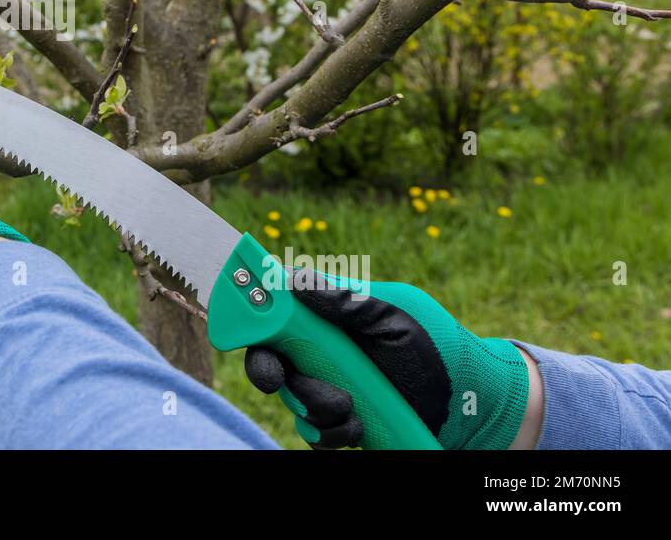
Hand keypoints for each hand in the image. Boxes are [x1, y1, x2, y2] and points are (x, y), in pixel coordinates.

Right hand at [243, 269, 533, 449]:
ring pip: (292, 399)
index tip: (244, 327)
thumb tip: (295, 279)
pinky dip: (333, 430)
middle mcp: (320, 355)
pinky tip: (358, 424)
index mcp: (326, 321)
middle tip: (276, 377)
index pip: (275, 315)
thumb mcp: (393, 316)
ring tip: (349, 404)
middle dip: (267, 371)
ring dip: (314, 403)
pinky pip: (315, 432)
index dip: (250, 318)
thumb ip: (345, 300)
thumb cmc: (434, 347)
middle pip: (268, 361)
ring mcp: (328, 390)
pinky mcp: (341, 424)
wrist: (468, 402)